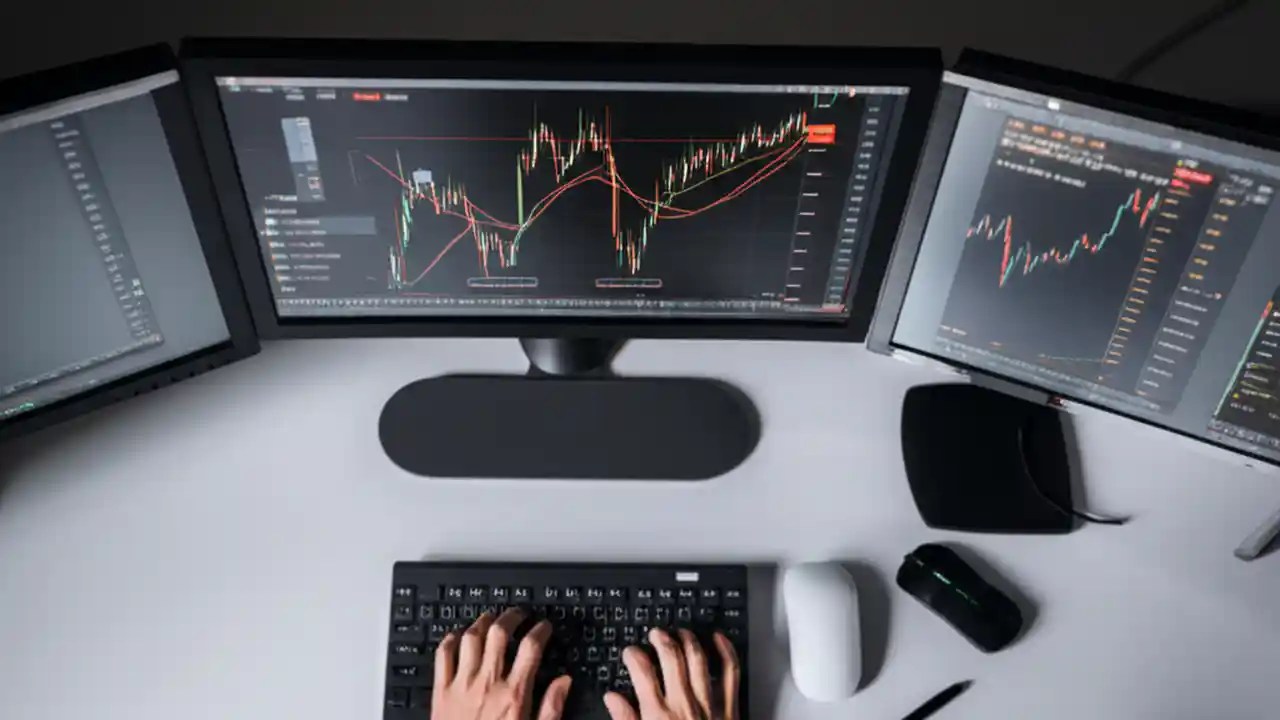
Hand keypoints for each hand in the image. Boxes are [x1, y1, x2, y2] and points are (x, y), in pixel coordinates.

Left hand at [431, 609, 572, 719]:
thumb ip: (551, 708)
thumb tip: (564, 682)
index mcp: (514, 696)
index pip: (531, 648)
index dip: (541, 630)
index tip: (544, 628)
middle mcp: (488, 684)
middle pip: (499, 633)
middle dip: (512, 617)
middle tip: (519, 615)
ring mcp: (462, 686)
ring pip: (470, 638)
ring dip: (482, 623)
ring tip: (491, 619)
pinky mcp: (441, 693)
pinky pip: (443, 656)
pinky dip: (450, 640)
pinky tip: (458, 637)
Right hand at [603, 628, 740, 719]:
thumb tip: (613, 699)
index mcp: (657, 716)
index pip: (642, 672)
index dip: (635, 656)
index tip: (631, 652)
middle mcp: (683, 705)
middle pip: (671, 658)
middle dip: (661, 639)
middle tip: (655, 634)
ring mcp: (709, 705)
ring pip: (698, 659)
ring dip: (688, 640)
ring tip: (680, 631)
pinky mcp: (730, 710)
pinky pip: (730, 674)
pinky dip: (726, 652)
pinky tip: (719, 639)